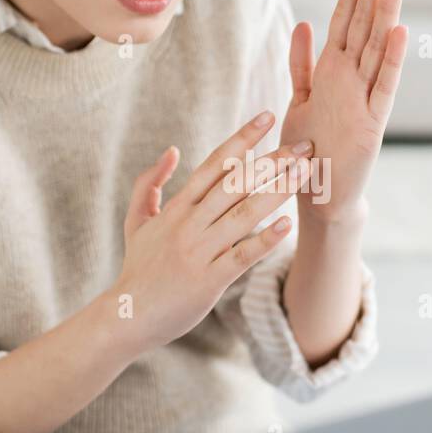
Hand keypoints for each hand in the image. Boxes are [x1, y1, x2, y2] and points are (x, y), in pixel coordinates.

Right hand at [112, 111, 311, 350]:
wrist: (127, 315)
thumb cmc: (137, 267)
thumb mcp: (136, 220)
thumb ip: (149, 183)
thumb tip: (172, 151)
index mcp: (176, 207)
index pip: (214, 164)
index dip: (242, 139)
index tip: (265, 117)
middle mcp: (189, 224)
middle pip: (235, 183)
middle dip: (272, 162)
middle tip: (304, 146)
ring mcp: (199, 251)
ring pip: (243, 214)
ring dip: (276, 192)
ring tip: (304, 174)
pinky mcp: (208, 280)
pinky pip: (241, 256)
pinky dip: (264, 240)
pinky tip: (288, 225)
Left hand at [280, 0, 407, 223]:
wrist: (320, 195)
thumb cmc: (310, 151)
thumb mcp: (299, 100)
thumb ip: (302, 64)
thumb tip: (304, 24)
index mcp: (334, 69)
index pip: (347, 16)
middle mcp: (353, 78)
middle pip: (364, 21)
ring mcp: (365, 99)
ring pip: (375, 46)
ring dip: (385, 10)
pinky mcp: (373, 125)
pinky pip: (382, 88)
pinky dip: (390, 61)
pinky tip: (399, 31)